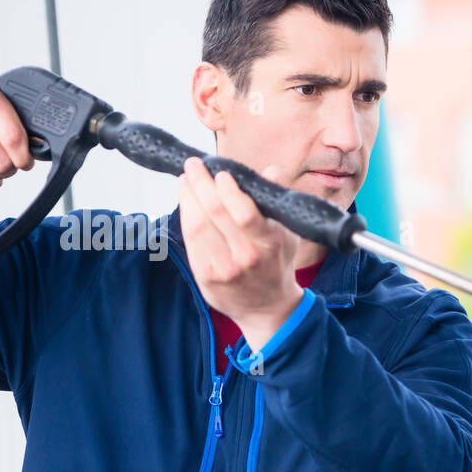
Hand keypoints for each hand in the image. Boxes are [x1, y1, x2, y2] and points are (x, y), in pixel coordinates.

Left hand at [177, 156, 303, 352]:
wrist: (268, 307)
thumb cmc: (277, 263)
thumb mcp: (286, 233)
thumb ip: (275, 202)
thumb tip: (272, 170)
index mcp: (270, 243)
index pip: (244, 213)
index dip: (228, 190)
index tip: (220, 172)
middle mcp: (247, 257)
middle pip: (216, 213)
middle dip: (201, 184)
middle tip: (194, 165)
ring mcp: (225, 268)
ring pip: (198, 225)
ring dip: (188, 197)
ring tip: (187, 179)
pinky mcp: (206, 275)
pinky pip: (191, 240)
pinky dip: (186, 216)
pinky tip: (186, 202)